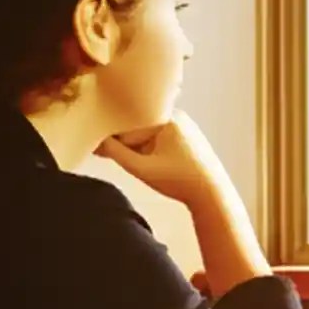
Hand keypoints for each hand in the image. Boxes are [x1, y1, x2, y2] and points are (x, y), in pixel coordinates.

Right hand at [95, 110, 233, 208]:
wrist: (212, 193)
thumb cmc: (179, 181)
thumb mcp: (141, 168)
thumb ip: (114, 152)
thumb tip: (96, 139)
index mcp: (166, 118)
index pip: (127, 122)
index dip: (110, 136)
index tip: (97, 149)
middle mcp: (176, 115)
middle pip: (136, 125)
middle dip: (123, 140)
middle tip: (105, 154)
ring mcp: (183, 125)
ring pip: (147, 132)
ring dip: (135, 145)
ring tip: (131, 162)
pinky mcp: (186, 136)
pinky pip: (159, 136)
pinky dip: (148, 147)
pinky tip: (145, 162)